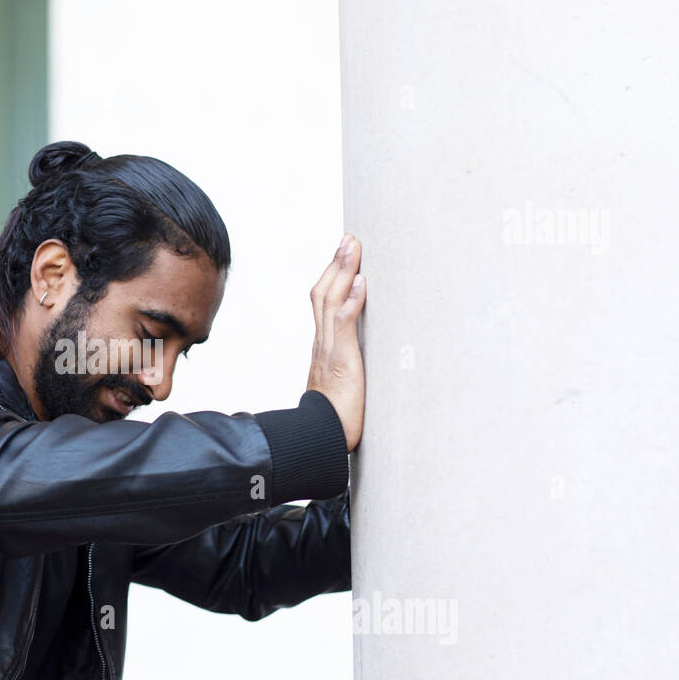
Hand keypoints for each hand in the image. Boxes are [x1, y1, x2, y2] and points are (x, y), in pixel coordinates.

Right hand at [306, 234, 365, 451]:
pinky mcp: (340, 361)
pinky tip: (360, 283)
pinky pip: (343, 326)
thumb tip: (349, 355)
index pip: (323, 304)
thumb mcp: (340, 385)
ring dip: (342, 271)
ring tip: (352, 247)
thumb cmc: (332, 419)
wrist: (318, 441)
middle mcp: (321, 344)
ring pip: (330, 302)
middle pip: (323, 294)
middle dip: (335, 264)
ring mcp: (328, 351)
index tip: (343, 254)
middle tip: (348, 238)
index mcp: (323, 348)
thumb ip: (342, 366)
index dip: (331, 277)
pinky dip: (351, 302)